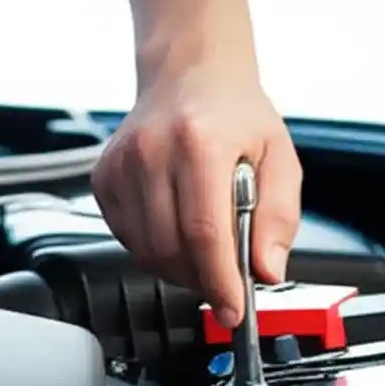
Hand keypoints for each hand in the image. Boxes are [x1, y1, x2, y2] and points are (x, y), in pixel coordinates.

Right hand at [91, 58, 301, 327]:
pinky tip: (177, 230)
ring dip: (179, 269)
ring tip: (205, 253)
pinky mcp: (104, 178)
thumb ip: (278, 217)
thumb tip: (267, 270)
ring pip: (146, 251)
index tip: (233, 310)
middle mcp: (152, 150)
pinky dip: (155, 250)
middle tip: (226, 282)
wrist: (190, 75)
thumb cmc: (235, 115)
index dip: (219, 281)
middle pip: (172, 248)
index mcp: (200, 142)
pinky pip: (128, 238)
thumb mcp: (280, 158)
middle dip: (202, 279)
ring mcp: (122, 165)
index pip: (205, 232)